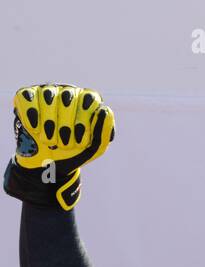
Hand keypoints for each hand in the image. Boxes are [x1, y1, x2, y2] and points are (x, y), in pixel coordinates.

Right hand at [4, 84, 114, 209]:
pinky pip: (27, 97)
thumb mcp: (94, 147)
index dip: (84, 119)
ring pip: (47, 95)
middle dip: (66, 125)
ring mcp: (46, 92)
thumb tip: (105, 110)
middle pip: (68, 96)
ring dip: (49, 123)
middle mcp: (67, 92)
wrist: (47, 163)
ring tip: (50, 141)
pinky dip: (31, 115)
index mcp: (87, 101)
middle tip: (64, 145)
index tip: (80, 141)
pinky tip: (35, 130)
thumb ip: (103, 131)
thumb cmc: (74, 152)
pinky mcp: (26, 96)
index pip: (89, 97)